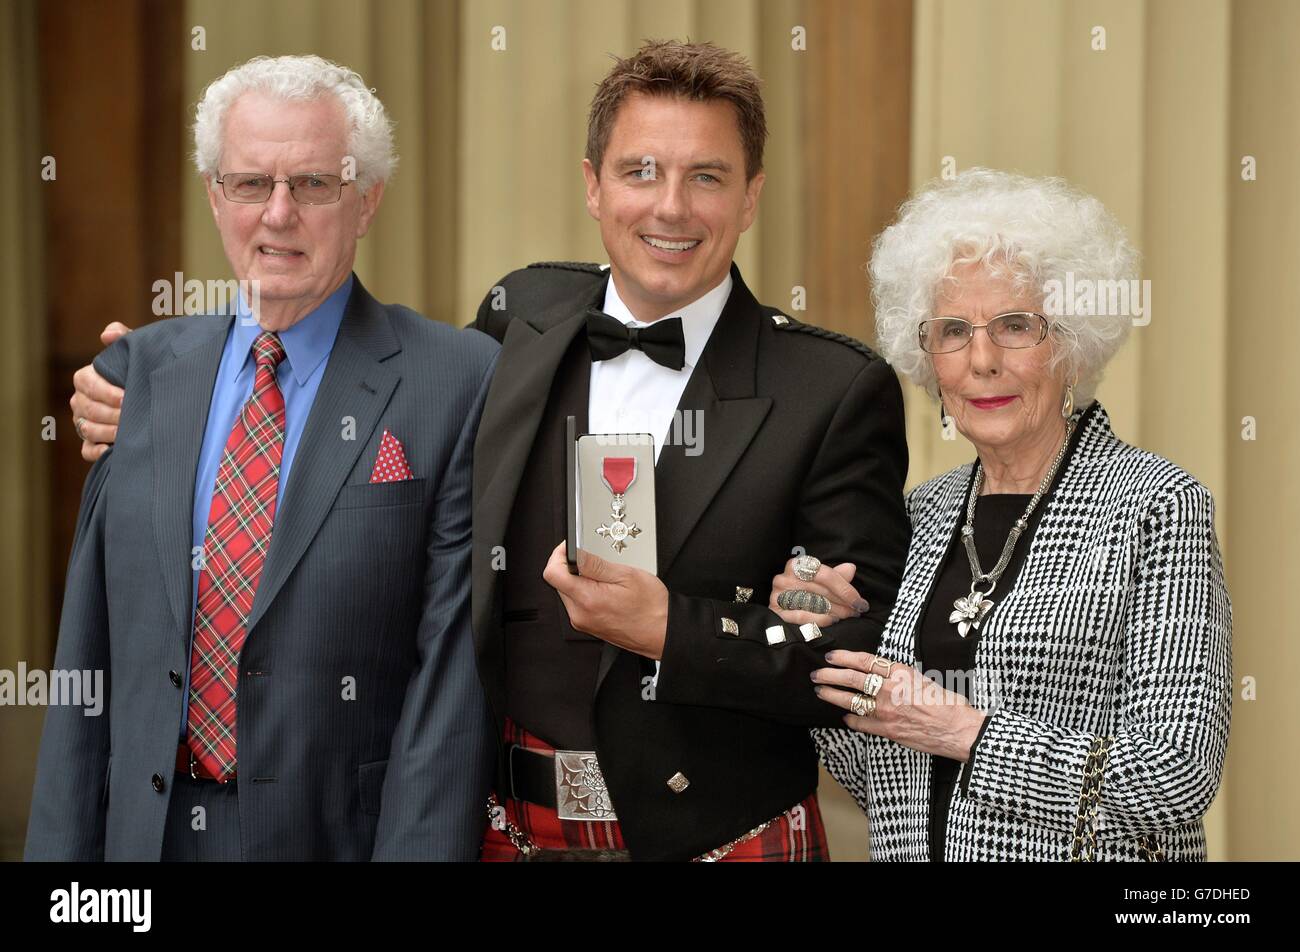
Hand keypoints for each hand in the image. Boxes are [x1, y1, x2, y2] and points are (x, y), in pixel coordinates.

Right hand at [70, 322, 131, 460]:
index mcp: (86, 378)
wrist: (155, 393)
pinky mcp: (92, 442)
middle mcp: (80, 401)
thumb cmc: (143, 370)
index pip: (87, 384)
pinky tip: (113, 450)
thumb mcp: (137, 352)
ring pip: (88, 429)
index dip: (106, 391)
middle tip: (135, 416)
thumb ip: (124, 339)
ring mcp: (84, 422)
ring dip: (109, 432)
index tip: (127, 396)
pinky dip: (97, 452)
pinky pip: (87, 451)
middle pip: (89, 409)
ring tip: (131, 431)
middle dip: (113, 413)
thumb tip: (108, 334)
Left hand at [542, 541, 668, 660]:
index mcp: (587, 599)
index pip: (552, 573)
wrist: (662, 633)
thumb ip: (595, 564)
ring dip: (579, 580)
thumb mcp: (626, 575)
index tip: (570, 548)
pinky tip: (604, 590)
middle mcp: (579, 614)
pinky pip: (577, 603)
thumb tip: (575, 553)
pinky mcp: (587, 625)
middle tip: (593, 561)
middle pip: (558, 582)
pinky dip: (585, 592)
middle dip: (571, 567)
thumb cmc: (651, 607)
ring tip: (604, 578)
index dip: (559, 555)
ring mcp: (582, 622)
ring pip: (567, 592)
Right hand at [769, 556, 868, 627]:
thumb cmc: (806, 592)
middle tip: (857, 610)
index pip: (825, 575)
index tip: (859, 601)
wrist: (784, 608)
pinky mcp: (776, 612)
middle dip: (843, 602)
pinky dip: (820, 619)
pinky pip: (802, 616)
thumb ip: (836, 576)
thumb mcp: (821, 581)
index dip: (845, 588)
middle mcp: (783, 578)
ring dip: (835, 611)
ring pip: (813, 603)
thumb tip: (851, 568)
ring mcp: (777, 596)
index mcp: (796, 565)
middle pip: (821, 590)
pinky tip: (832, 621)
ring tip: (848, 616)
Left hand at [812, 649, 985, 761]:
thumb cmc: (948, 703)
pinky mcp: (887, 730)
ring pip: (850, 700)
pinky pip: (861, 723)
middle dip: (830, 675)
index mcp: (899, 672)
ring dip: (832, 696)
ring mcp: (886, 711)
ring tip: (821, 692)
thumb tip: (880, 672)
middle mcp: (889, 689)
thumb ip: (898, 675)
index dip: (843, 657)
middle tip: (817, 673)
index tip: (831, 656)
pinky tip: (844, 716)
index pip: (864, 660)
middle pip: (851, 679)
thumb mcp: (922, 678)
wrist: (959, 729)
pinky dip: (850, 719)